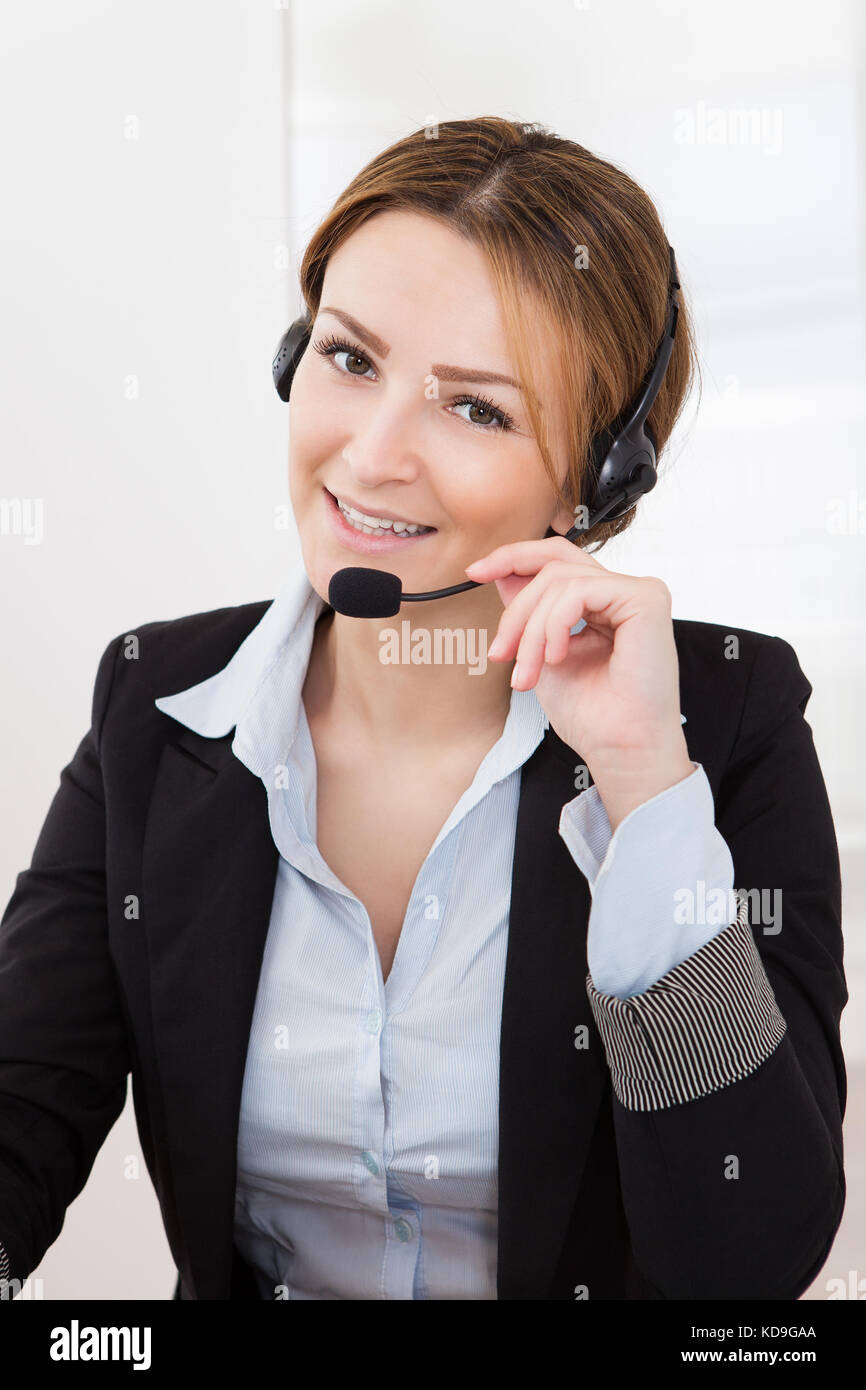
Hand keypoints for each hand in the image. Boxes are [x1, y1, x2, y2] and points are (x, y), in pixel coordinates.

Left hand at [465, 536, 693, 829]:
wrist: (620, 750)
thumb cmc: (592, 715)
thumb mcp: (542, 653)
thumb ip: (530, 612)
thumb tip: (502, 574)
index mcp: (603, 602)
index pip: (556, 559)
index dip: (512, 558)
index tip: (474, 572)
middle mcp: (622, 591)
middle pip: (553, 562)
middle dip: (516, 606)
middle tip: (499, 652)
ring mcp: (637, 591)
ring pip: (559, 581)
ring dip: (530, 630)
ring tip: (528, 673)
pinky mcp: (645, 598)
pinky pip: (578, 591)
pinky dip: (554, 626)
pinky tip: (556, 659)